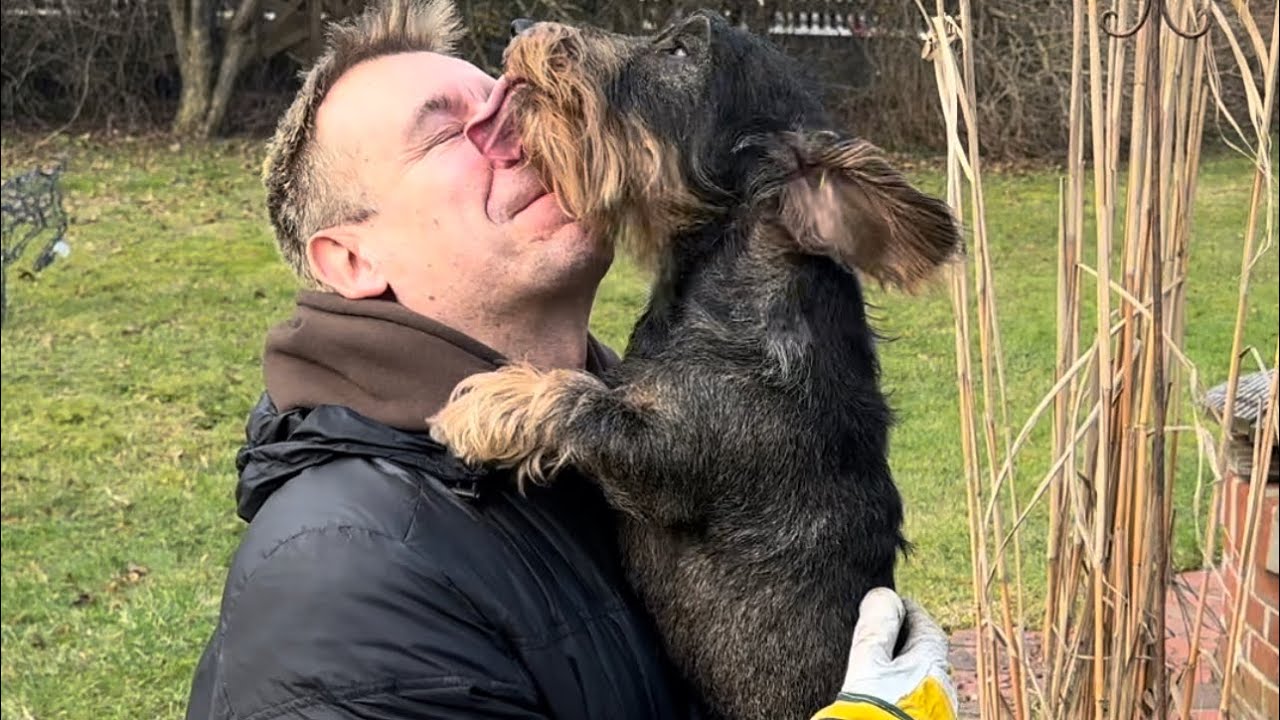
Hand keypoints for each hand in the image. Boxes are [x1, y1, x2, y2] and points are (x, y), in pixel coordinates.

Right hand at [811, 588, 957, 719]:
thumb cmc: (874, 711)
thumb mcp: (867, 664)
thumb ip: (875, 629)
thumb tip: (883, 596)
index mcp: (932, 664)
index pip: (926, 625)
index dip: (906, 609)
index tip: (888, 603)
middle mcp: (942, 687)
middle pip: (925, 650)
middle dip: (904, 637)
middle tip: (877, 629)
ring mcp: (937, 710)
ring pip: (921, 675)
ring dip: (902, 664)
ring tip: (874, 661)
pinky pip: (915, 696)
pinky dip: (901, 686)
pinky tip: (881, 692)